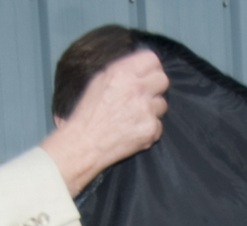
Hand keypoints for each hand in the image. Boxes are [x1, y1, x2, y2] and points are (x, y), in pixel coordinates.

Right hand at [41, 49, 168, 196]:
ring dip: (152, 110)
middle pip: (163, 80)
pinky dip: (148, 129)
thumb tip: (140, 68)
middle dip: (155, 88)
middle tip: (142, 97)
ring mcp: (146, 110)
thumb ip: (123, 71)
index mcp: (122, 73)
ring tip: (133, 117)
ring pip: (162, 104)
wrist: (84, 144)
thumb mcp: (100, 81)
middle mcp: (136, 88)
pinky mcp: (150, 129)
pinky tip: (133, 131)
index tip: (147, 76)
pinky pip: (159, 125)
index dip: (151, 68)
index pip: (152, 59)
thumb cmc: (88, 113)